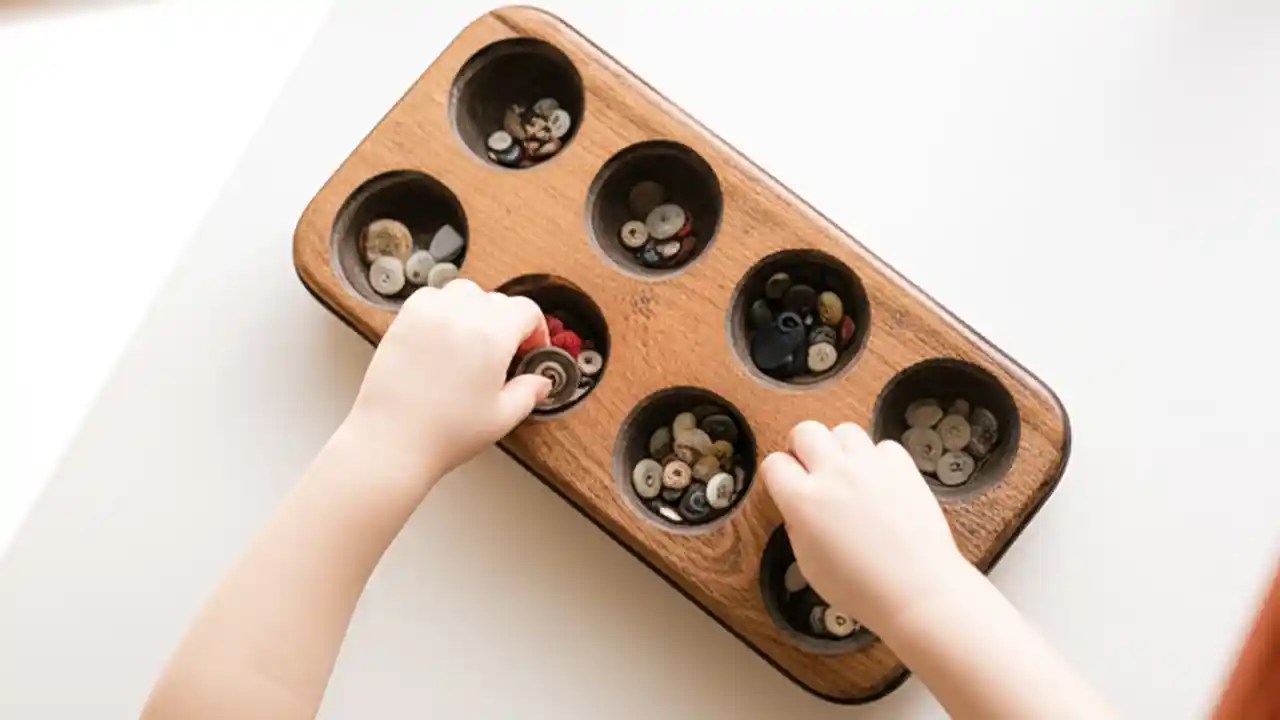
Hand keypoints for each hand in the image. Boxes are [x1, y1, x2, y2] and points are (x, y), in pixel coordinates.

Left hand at [345, 280, 550, 490]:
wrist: (391, 440)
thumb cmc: (446, 433)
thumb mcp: (502, 417)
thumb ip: (528, 393)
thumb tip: (541, 382)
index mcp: (493, 335)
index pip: (526, 310)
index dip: (537, 329)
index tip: (532, 349)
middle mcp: (461, 315)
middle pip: (497, 300)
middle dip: (508, 322)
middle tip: (505, 353)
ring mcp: (429, 314)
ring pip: (464, 292)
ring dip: (475, 309)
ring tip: (473, 339)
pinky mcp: (404, 320)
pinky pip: (431, 298)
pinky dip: (442, 308)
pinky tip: (444, 335)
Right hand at [761, 421, 970, 631]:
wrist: (917, 591)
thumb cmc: (858, 588)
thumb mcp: (808, 564)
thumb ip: (798, 525)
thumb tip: (800, 505)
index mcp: (802, 500)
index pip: (774, 463)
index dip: (779, 475)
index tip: (788, 487)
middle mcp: (833, 473)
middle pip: (806, 430)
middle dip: (805, 448)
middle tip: (815, 472)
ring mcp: (870, 466)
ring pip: (844, 430)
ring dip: (841, 449)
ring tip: (851, 475)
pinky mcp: (903, 467)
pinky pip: (883, 446)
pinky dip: (879, 460)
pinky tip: (882, 483)